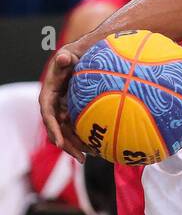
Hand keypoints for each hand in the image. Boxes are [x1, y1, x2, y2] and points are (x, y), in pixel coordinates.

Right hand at [39, 45, 91, 161]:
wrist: (81, 58)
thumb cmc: (74, 56)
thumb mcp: (68, 56)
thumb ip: (65, 59)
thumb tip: (63, 58)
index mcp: (49, 95)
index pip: (48, 115)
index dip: (53, 129)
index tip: (58, 143)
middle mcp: (55, 106)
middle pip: (58, 130)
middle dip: (67, 146)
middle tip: (81, 158)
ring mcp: (65, 110)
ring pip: (68, 132)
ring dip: (78, 146)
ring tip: (93, 156)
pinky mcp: (75, 112)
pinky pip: (78, 128)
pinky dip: (86, 138)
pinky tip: (100, 147)